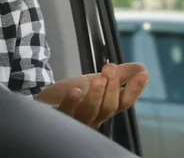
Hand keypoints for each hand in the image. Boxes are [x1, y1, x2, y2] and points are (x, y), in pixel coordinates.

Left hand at [35, 63, 149, 128]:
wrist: (43, 102)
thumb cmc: (70, 95)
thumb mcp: (95, 81)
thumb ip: (117, 76)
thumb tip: (141, 68)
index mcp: (104, 108)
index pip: (124, 102)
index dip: (135, 90)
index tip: (144, 75)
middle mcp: (93, 117)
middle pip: (108, 107)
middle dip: (112, 87)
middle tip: (111, 67)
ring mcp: (75, 119)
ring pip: (90, 112)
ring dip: (96, 95)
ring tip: (99, 78)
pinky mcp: (57, 116)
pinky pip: (66, 113)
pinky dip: (71, 103)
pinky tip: (75, 91)